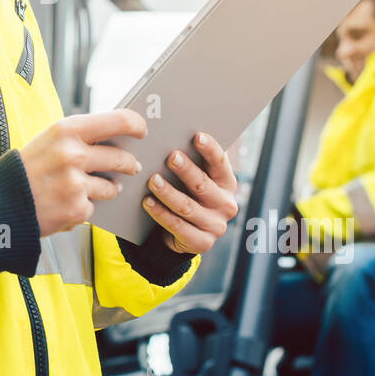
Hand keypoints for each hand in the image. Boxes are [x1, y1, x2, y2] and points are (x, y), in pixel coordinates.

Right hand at [18, 109, 146, 236]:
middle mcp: (72, 154)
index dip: (136, 125)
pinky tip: (65, 204)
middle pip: (121, 158)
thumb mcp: (49, 140)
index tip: (142, 131)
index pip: (117, 121)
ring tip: (84, 188)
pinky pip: (94, 207)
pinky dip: (83, 208)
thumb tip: (118, 139)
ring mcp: (75, 183)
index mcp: (66, 129)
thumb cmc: (26, 169)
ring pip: (111, 186)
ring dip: (107, 189)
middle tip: (130, 166)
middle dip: (129, 164)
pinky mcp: (76, 210)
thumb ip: (81, 138)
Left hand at [143, 132, 239, 254]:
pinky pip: (177, 226)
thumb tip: (174, 132)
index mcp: (227, 183)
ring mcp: (215, 226)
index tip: (197, 135)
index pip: (220, 163)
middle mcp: (226, 205)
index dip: (210, 149)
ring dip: (168, 192)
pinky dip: (160, 213)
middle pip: (203, 184)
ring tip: (152, 180)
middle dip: (186, 170)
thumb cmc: (188, 194)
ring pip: (188, 207)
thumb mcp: (194, 178)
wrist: (185, 233)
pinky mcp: (201, 243)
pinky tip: (147, 202)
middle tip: (171, 156)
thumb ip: (192, 160)